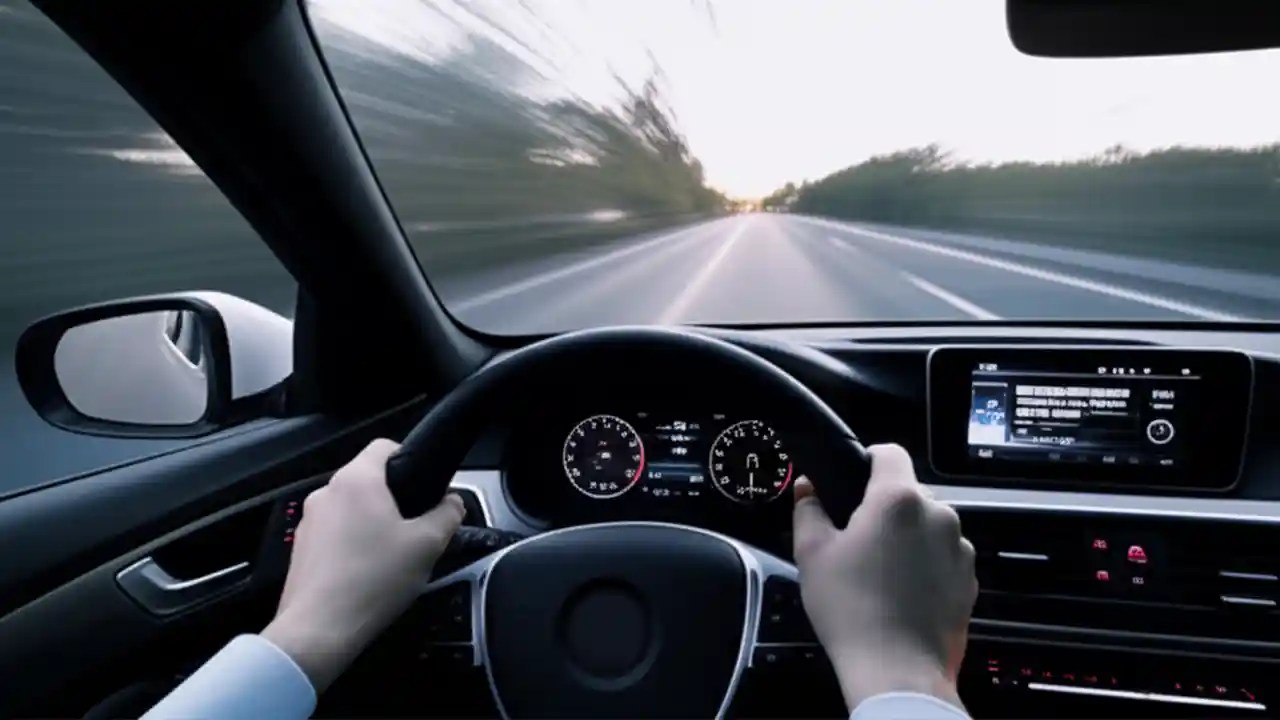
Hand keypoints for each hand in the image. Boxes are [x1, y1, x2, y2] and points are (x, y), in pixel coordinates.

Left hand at [263, 439, 465, 690]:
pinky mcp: (300, 549)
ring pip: (350, 509)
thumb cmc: (373, 581)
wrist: (319, 629)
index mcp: (357, 480)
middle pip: (368, 480)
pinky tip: (366, 573)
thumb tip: (453, 503)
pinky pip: (334, 534)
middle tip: (416, 530)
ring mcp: (308, 521)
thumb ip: (448, 514)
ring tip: (391, 557)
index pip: (385, 446)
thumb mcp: (428, 545)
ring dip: (371, 524)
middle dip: (394, 499)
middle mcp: (326, 492)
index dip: (410, 460)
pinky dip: (351, 545)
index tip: (425, 487)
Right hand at [792, 444, 975, 712]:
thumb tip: (807, 488)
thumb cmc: (851, 609)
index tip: (854, 480)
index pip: (890, 453)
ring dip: (909, 538)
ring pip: (929, 526)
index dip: (869, 460)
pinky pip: (944, 557)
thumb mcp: (812, 554)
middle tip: (858, 541)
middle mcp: (938, 515)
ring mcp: (960, 548)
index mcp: (897, 499)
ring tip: (882, 573)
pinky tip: (904, 593)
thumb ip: (808, 510)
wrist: (897, 670)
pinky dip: (927, 566)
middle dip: (885, 509)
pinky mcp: (970, 579)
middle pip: (909, 493)